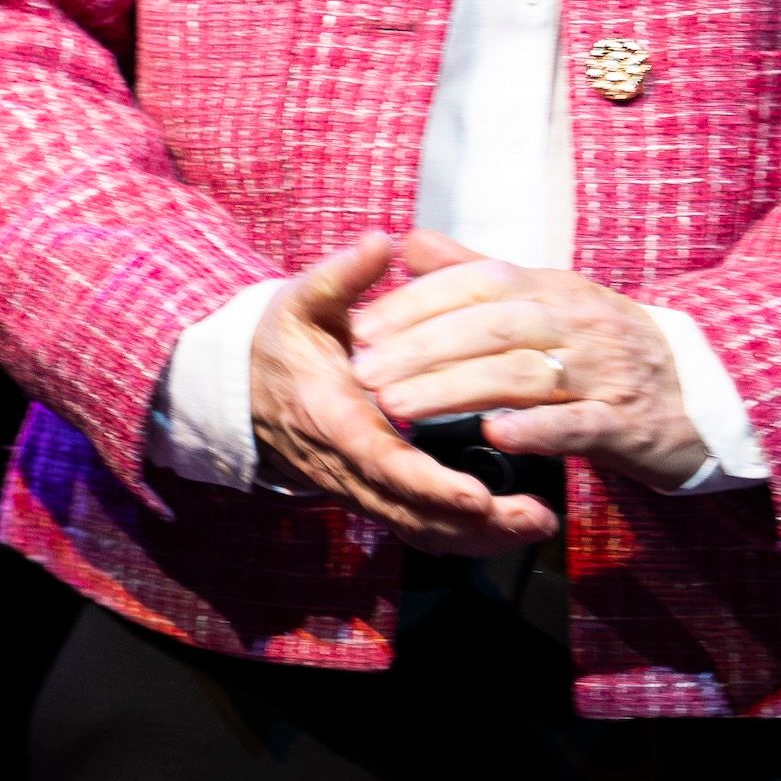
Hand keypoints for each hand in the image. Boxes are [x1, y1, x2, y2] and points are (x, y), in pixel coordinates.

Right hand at [249, 235, 552, 553]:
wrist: (243, 391)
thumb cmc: (281, 342)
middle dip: (475, 524)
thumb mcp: (301, 301)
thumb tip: (380, 243)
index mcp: (333, 419)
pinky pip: (418, 528)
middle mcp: (348, 466)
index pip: (385, 461)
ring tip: (537, 524)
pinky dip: (464, 536)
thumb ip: (341, 276)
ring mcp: (361, 489)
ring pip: (420, 529)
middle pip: (413, 512)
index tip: (478, 495)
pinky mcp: (373, 496)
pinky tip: (509, 527)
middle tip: (536, 518)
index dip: (431, 484)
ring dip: (479, 536)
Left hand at [347, 231, 702, 491]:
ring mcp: (603, 371)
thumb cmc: (605, 345)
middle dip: (422, 346)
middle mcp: (576, 321)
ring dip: (456, 389)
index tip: (363, 328)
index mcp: (553, 287)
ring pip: (524, 373)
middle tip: (366, 372)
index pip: (479, 282)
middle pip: (492, 324)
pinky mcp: (624, 422)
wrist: (701, 388)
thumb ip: (475, 272)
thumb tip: (408, 242)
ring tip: (401, 406)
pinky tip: (494, 436)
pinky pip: (578, 422)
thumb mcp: (547, 297)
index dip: (417, 303)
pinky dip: (536, 428)